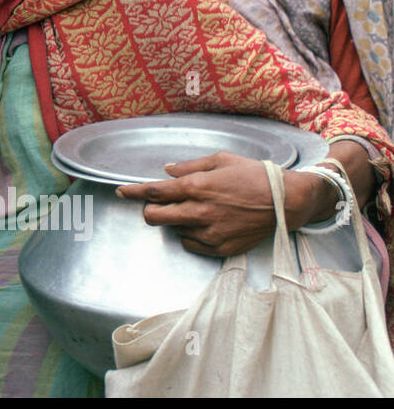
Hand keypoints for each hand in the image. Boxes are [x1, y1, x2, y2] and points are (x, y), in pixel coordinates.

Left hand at [114, 151, 329, 256]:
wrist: (287, 202)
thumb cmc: (255, 175)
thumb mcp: (221, 160)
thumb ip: (189, 166)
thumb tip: (167, 170)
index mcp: (197, 187)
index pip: (153, 192)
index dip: (133, 192)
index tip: (121, 192)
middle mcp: (199, 211)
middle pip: (154, 217)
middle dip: (149, 210)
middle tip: (158, 204)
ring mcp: (210, 233)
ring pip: (173, 230)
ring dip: (176, 221)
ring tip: (196, 210)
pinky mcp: (221, 248)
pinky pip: (191, 244)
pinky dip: (191, 235)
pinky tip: (205, 224)